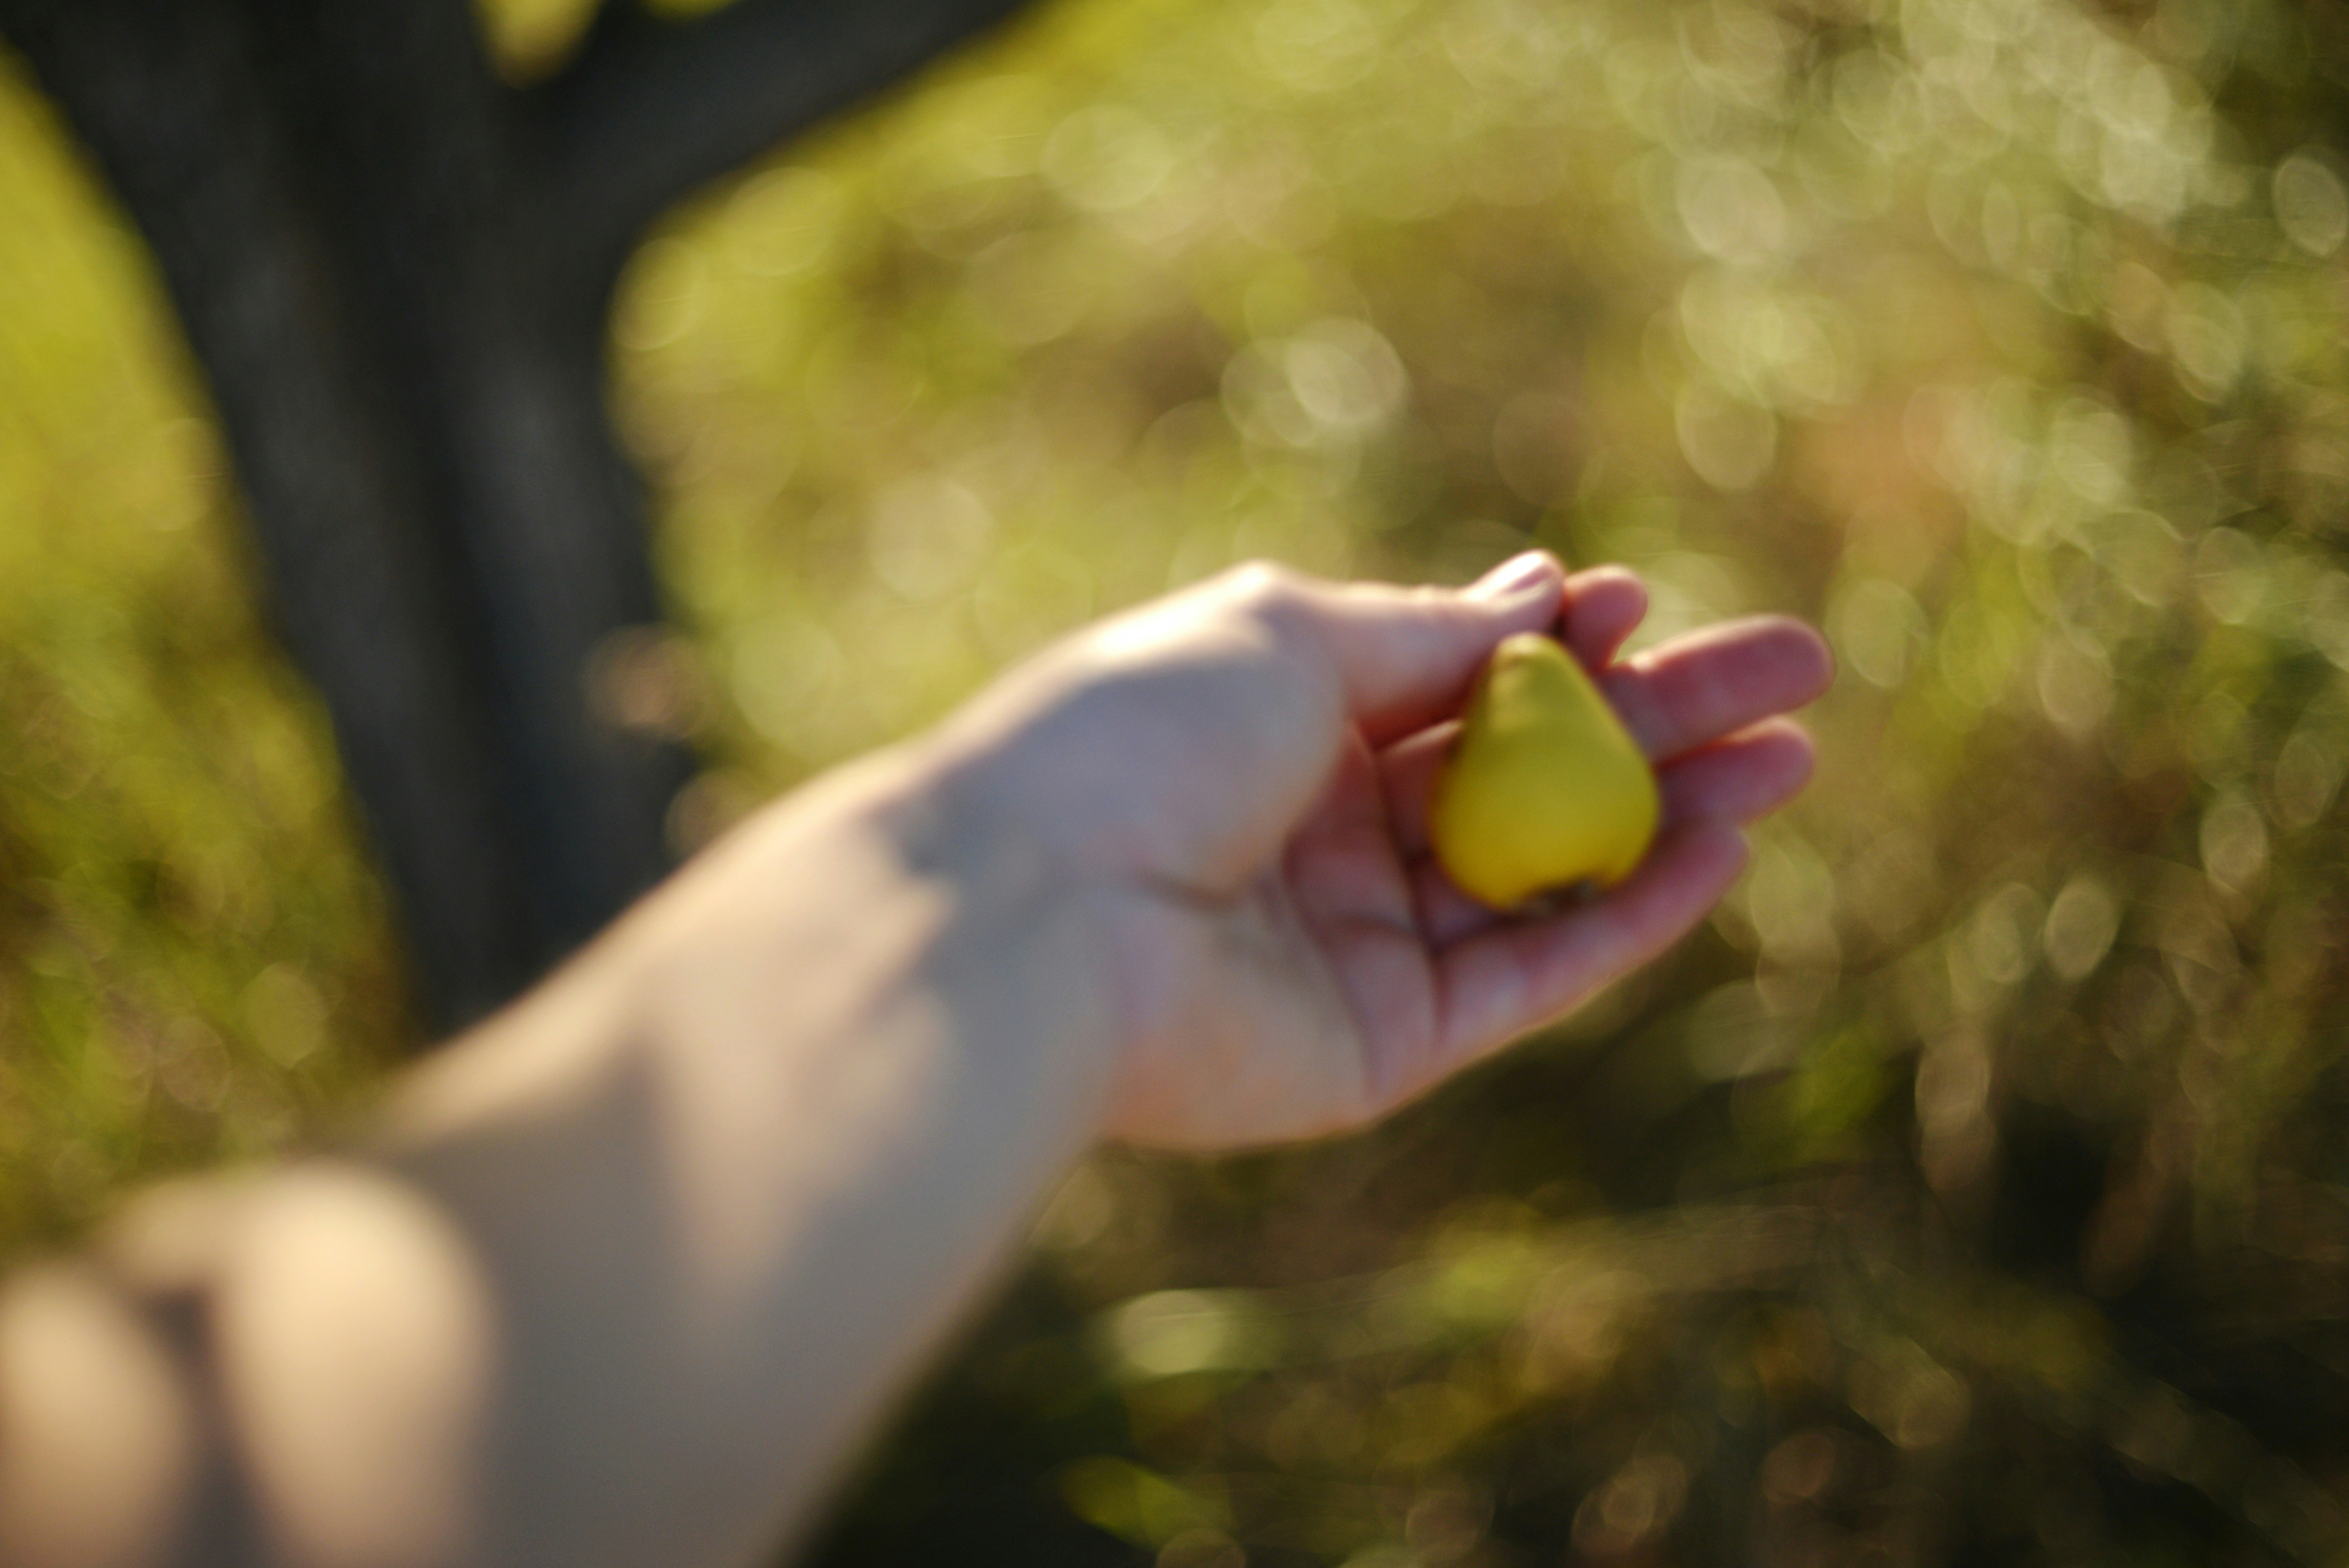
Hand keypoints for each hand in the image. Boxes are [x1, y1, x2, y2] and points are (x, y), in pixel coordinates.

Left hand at [931, 554, 1831, 1148]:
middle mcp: (1325, 832)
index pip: (1455, 679)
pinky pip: (1530, 975)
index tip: (1641, 601)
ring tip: (1791, 755)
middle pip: (1528, 770)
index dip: (1556, 641)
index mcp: (1283, 721)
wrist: (1035, 910)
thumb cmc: (1139, 738)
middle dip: (1659, 718)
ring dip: (1672, 812)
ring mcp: (1358, 942)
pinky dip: (1623, 915)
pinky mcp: (1383, 1045)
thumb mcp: (1289, 635)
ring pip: (1548, 872)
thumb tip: (1542, 593)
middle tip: (1795, 672)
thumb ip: (1426, 633)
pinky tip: (1715, 851)